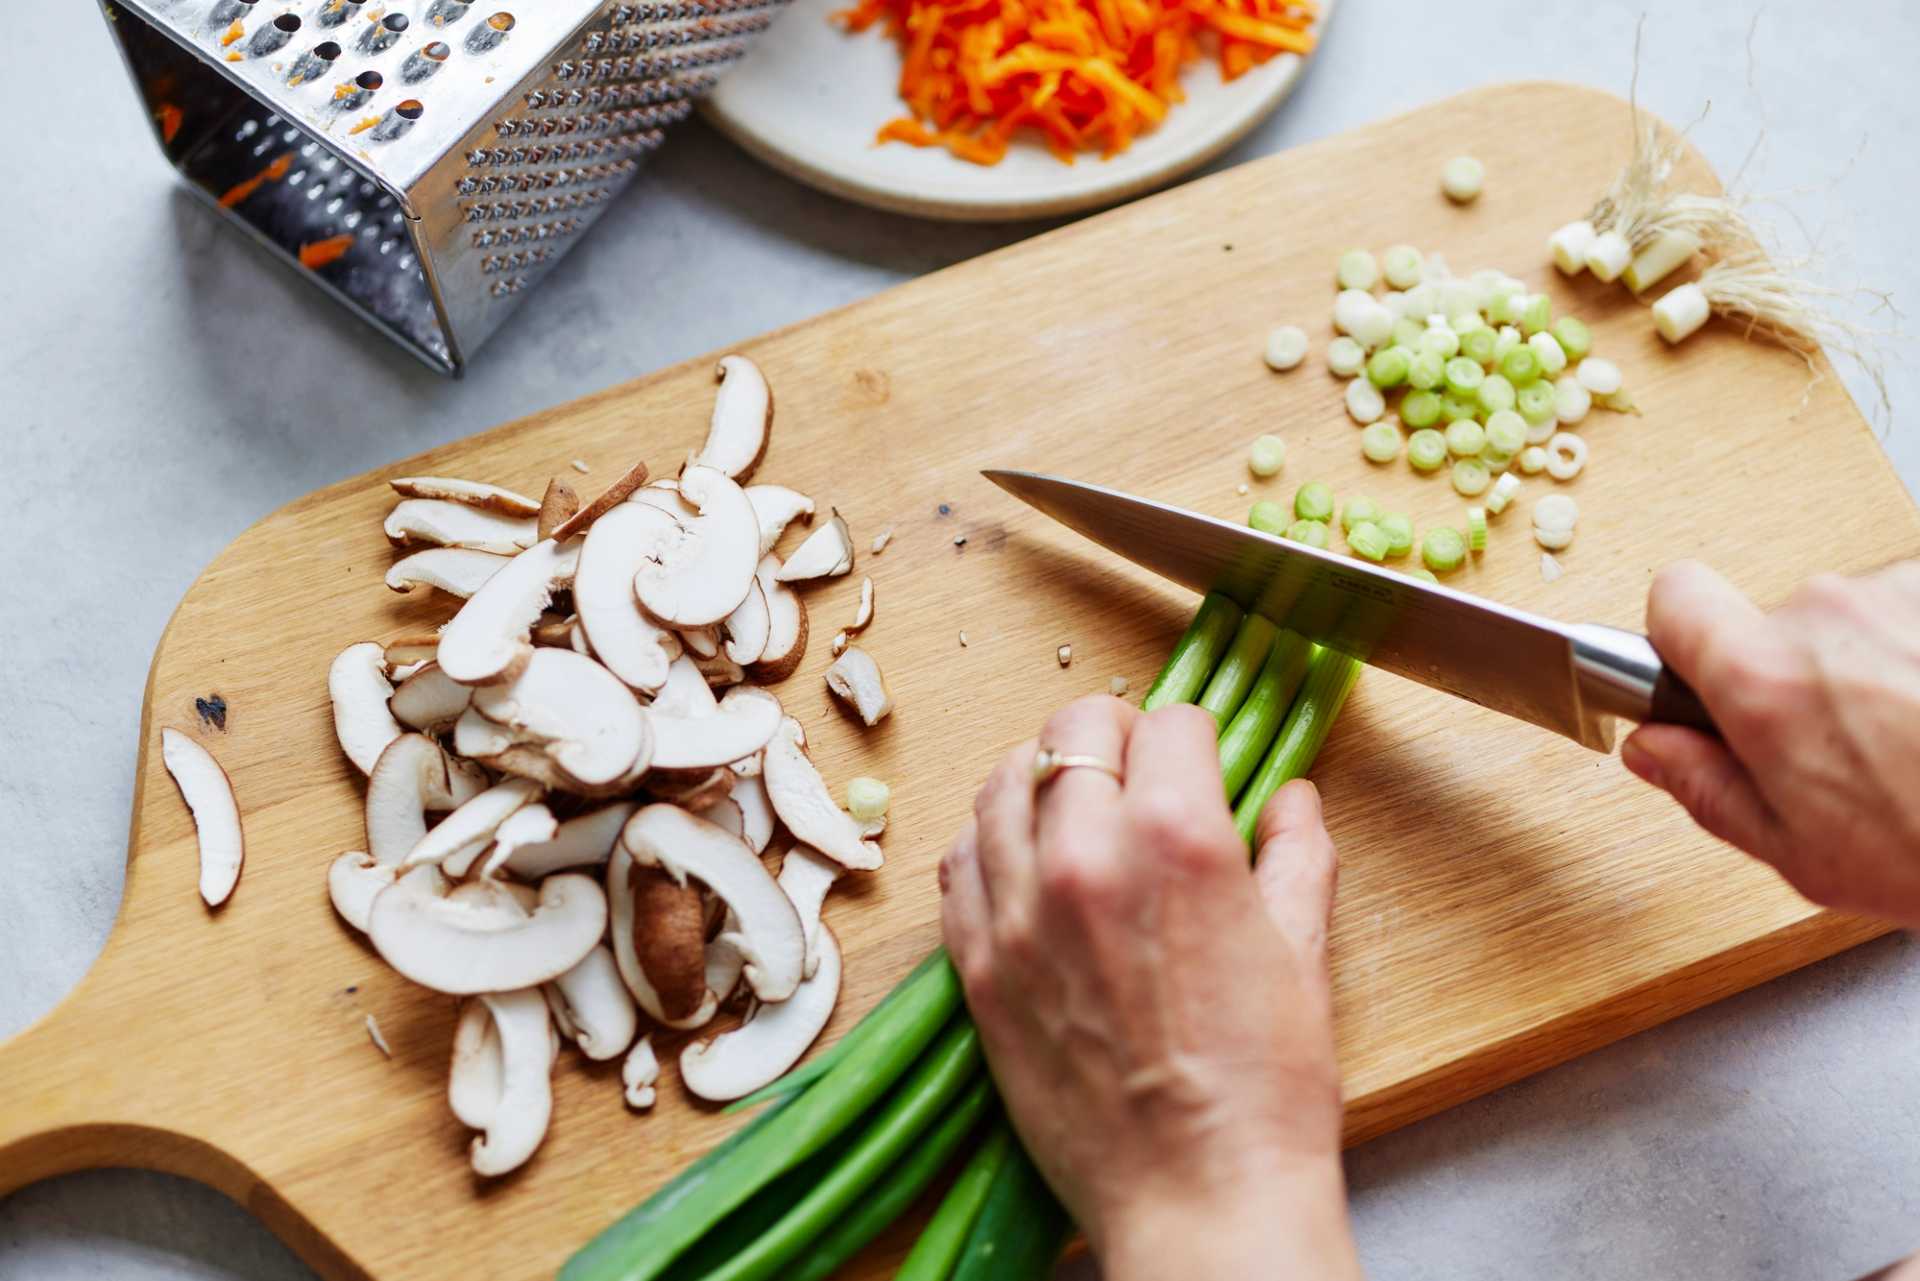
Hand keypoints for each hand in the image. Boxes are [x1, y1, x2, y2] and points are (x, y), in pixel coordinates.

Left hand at [939, 696, 1360, 1280]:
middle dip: (1116, 735)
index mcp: (1177, 837)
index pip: (1169, 725)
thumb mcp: (1304, 954)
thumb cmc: (1265, 1088)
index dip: (1194, 739)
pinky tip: (1021, 858)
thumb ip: (1297, 855)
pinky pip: (959, 860)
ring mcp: (1017, 909)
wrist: (1199, 1196)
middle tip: (1138, 770)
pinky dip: (989, 840)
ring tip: (1074, 802)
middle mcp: (1085, 855)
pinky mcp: (974, 964)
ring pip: (1003, 782)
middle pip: (1075, 730)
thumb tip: (1292, 797)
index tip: (1201, 761)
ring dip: (1043, 776)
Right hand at [1624, 560, 1919, 923]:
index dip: (1682, 635)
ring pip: (1861, 618)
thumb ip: (1707, 787)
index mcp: (1764, 678)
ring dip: (1878, 666)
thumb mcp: (1801, 855)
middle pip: (1780, 618)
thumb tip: (1654, 747)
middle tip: (1846, 750)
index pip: (1674, 595)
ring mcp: (1907, 593)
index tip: (1701, 673)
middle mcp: (1830, 614)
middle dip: (1800, 674)